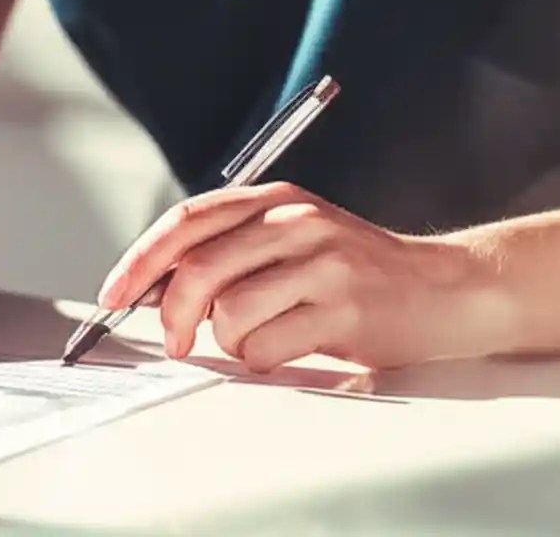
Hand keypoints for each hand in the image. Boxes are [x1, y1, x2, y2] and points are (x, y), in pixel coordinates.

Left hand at [96, 182, 493, 370]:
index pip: (185, 222)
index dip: (140, 260)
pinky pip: (265, 346)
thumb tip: (151, 289)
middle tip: (174, 341)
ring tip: (258, 338)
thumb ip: (228, 252)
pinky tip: (288, 349)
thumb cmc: (355, 272)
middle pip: (198, 269)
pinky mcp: (344, 309)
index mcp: (273, 200)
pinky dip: (260, 359)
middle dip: (170, 314)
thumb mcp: (290, 241)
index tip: (113, 295)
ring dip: (227, 341)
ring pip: (229, 312)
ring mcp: (323, 263)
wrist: (446, 288)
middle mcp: (296, 222)